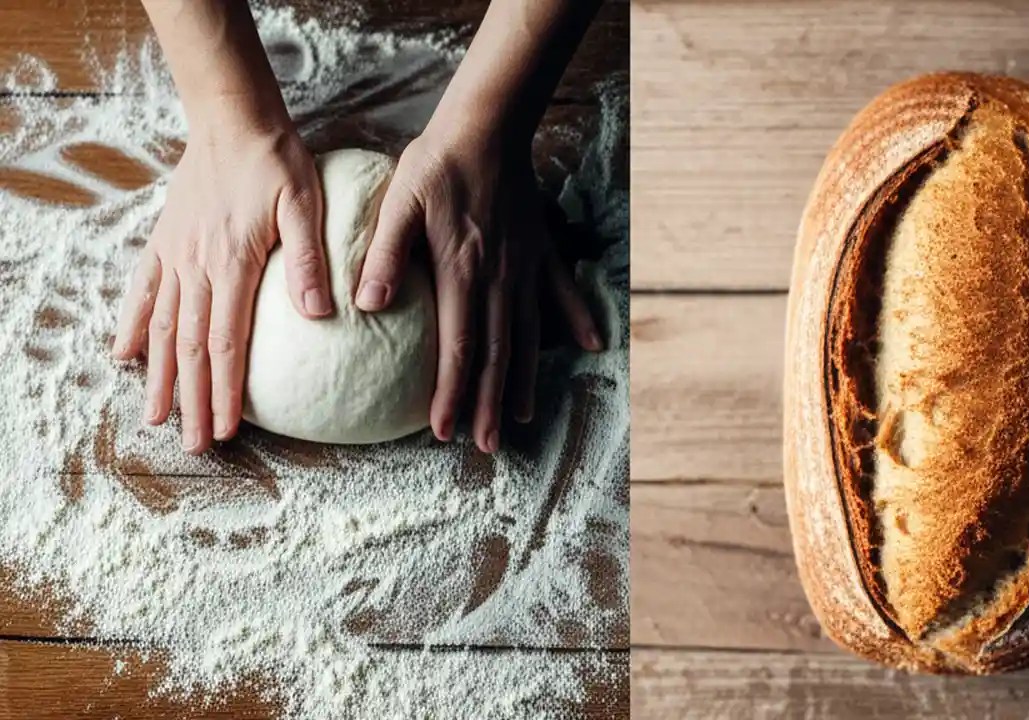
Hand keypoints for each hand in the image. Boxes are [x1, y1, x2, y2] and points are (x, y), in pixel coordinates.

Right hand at [111, 125, 329, 453]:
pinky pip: (143, 290)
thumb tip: (319, 314)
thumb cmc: (277, 162)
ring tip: (156, 418)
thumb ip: (308, 260)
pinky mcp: (165, 241)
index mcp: (232, 265)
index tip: (228, 429)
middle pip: (189, 348)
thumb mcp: (306, 206)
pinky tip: (125, 355)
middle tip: (194, 446)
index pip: (225, 343)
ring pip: (163, 328)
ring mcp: (175, 255)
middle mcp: (196, 267)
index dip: (225, 390)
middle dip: (192, 401)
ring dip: (160, 377)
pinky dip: (134, 325)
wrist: (233, 119)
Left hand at [355, 118, 601, 453]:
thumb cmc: (437, 163)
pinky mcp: (540, 250)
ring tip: (520, 417)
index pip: (459, 347)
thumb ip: (385, 255)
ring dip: (523, 380)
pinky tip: (589, 345)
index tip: (443, 430)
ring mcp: (525, 267)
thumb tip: (367, 304)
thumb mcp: (399, 203)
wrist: (486, 126)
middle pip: (497, 354)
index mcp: (462, 272)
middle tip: (485, 445)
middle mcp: (499, 278)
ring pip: (526, 335)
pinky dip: (575, 319)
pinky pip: (561, 291)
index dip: (452, 392)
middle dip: (489, 404)